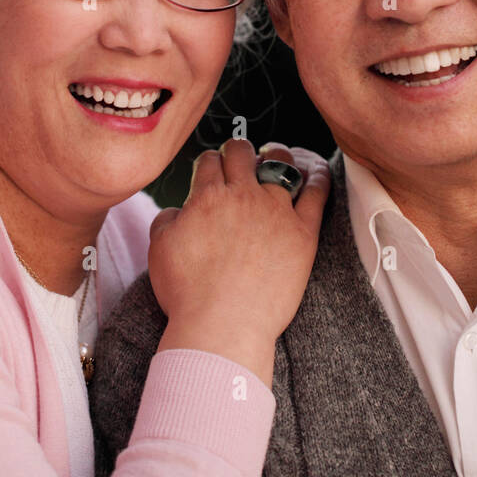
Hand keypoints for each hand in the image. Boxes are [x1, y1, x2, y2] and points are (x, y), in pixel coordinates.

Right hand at [149, 141, 330, 386]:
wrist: (223, 326)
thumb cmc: (187, 294)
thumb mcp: (159, 250)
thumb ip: (167, 219)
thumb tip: (179, 209)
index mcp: (207, 197)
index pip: (210, 160)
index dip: (210, 162)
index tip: (213, 171)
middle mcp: (243, 195)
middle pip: (242, 152)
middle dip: (239, 151)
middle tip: (240, 161)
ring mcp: (276, 211)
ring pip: (281, 162)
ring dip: (276, 157)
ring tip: (275, 160)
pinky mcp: (303, 232)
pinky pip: (316, 193)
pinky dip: (317, 176)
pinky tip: (315, 171)